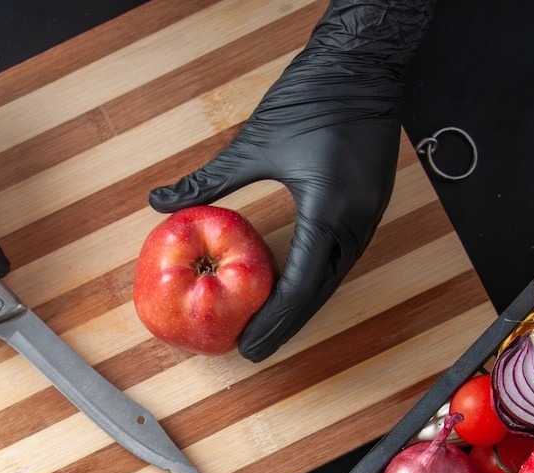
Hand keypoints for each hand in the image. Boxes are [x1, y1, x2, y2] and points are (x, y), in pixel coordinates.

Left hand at [149, 0, 433, 360]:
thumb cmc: (311, 96)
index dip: (274, 318)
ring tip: (272, 326)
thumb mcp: (253, 143)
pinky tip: (295, 287)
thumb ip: (208, 181)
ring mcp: (371, 212)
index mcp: (329, 206)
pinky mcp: (373, 202)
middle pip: (321, 288)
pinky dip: (319, 276)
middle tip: (256, 348)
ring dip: (305, 302)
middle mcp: (357, 217)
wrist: (364, 62)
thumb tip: (159, 202)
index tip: (249, 342)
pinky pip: (344, 253)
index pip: (301, 281)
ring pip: (336, 274)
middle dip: (288, 322)